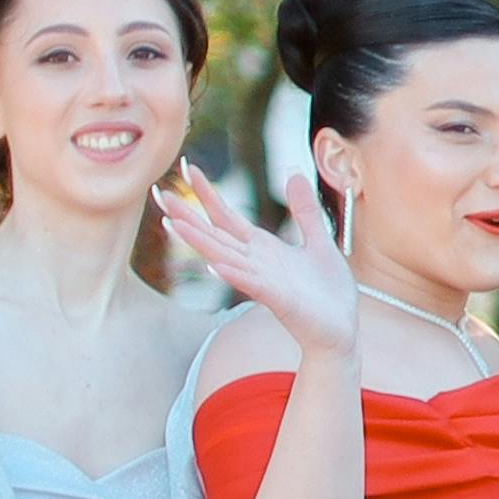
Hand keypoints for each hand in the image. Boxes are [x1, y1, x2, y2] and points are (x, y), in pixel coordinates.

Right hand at [155, 163, 356, 352]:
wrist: (340, 330)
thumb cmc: (326, 292)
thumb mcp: (319, 241)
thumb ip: (305, 211)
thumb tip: (295, 174)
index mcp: (262, 248)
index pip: (226, 216)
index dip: (207, 193)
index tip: (188, 167)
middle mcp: (255, 263)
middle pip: (214, 234)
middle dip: (187, 215)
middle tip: (158, 193)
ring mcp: (264, 282)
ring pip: (224, 257)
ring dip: (199, 241)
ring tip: (172, 223)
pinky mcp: (280, 301)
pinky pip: (253, 284)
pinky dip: (233, 274)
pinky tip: (213, 264)